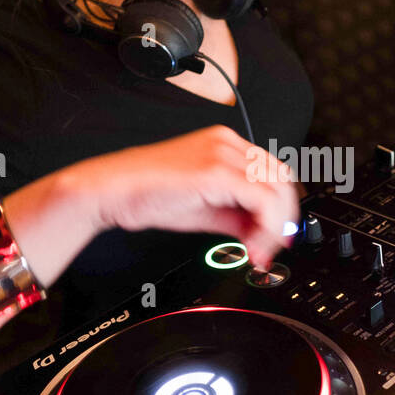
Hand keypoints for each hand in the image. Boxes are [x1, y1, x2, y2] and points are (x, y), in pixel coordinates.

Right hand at [74, 125, 298, 267]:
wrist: (112, 190)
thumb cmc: (146, 193)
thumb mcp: (205, 209)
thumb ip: (237, 217)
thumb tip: (261, 234)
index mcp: (224, 145)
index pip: (272, 173)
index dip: (280, 208)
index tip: (276, 236)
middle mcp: (227, 143)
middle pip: (281, 179)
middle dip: (282, 219)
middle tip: (271, 248)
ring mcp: (222, 154)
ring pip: (276, 189)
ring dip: (274, 227)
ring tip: (257, 251)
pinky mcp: (216, 171)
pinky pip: (261, 199)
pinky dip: (265, 227)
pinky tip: (251, 245)